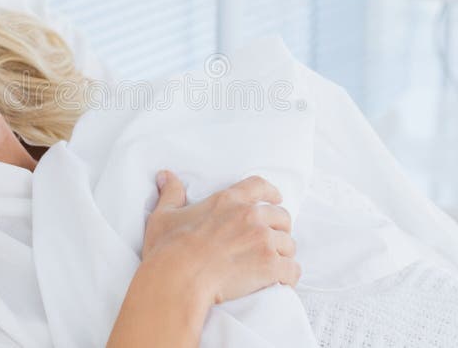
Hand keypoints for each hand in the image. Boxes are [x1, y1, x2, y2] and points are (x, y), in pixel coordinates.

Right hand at [141, 169, 300, 306]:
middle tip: (271, 242)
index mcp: (228, 200)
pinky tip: (281, 283)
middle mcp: (250, 215)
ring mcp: (263, 240)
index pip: (259, 186)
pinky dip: (289, 277)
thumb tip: (165, 175)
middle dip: (279, 228)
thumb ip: (170, 193)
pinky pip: (292, 269)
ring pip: (288, 244)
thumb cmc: (169, 248)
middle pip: (281, 217)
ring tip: (274, 266)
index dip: (271, 192)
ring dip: (283, 254)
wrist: (179, 278)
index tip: (276, 199)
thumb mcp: (164, 215)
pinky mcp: (270, 266)